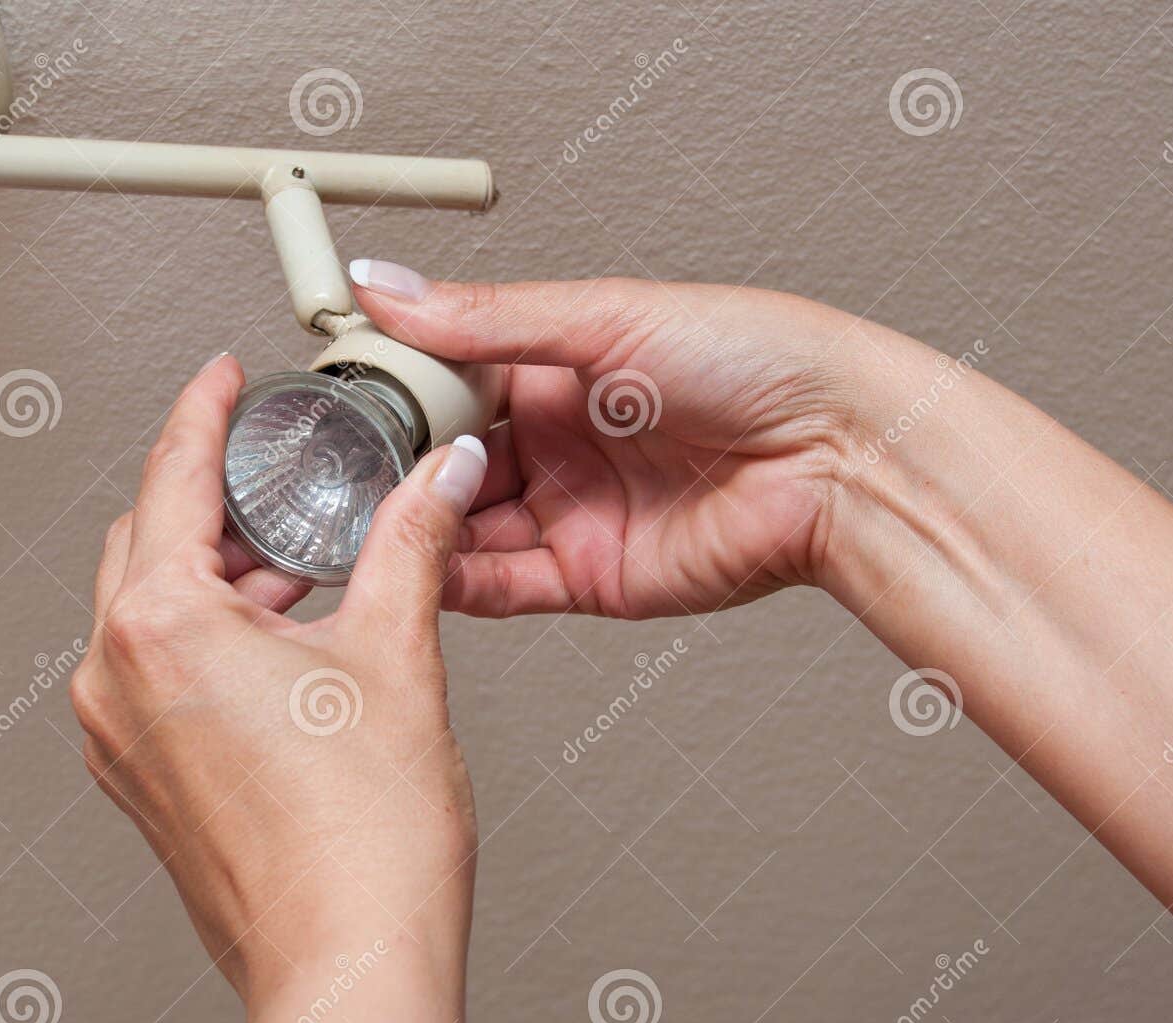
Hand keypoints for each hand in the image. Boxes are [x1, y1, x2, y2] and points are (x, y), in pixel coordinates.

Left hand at [69, 355, 489, 1022]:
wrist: (351, 962)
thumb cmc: (363, 844)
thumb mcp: (398, 656)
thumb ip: (411, 544)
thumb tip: (440, 482)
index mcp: (162, 630)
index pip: (172, 477)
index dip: (203, 413)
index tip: (220, 381)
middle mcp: (116, 681)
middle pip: (146, 539)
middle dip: (210, 495)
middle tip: (276, 472)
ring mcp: (120, 739)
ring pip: (147, 609)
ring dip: (213, 570)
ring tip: (298, 562)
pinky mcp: (142, 779)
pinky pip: (153, 670)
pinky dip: (202, 633)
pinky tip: (277, 640)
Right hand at [347, 262, 880, 617]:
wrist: (838, 454)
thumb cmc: (757, 359)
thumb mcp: (605, 316)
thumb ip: (487, 318)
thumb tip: (387, 286)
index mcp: (557, 368)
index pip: (448, 382)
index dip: (394, 393)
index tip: (337, 395)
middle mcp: (558, 442)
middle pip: (446, 462)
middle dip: (394, 470)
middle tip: (334, 471)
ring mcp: (570, 511)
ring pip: (463, 528)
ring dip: (414, 529)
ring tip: (360, 523)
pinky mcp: (588, 575)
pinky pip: (502, 585)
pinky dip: (453, 580)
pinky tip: (412, 566)